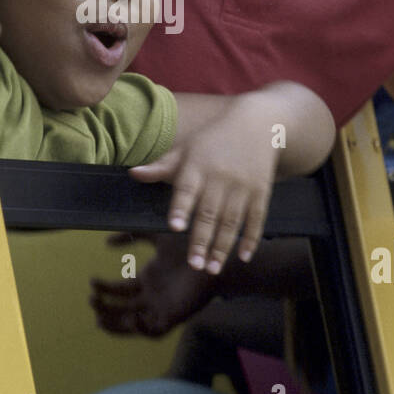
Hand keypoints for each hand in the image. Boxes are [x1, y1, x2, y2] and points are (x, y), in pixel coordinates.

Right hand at [90, 232, 217, 336]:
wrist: (215, 259)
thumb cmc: (189, 247)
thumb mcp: (155, 236)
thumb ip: (131, 235)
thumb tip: (105, 241)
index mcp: (148, 280)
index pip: (120, 290)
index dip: (105, 288)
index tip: (91, 281)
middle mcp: (152, 296)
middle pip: (121, 308)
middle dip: (104, 307)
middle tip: (91, 300)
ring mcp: (162, 308)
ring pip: (132, 324)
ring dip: (115, 324)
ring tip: (99, 320)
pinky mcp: (174, 316)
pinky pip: (154, 330)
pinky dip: (142, 329)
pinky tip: (132, 319)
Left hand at [130, 94, 275, 273]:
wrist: (258, 125)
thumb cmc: (213, 141)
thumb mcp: (187, 149)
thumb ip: (162, 166)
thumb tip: (132, 173)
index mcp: (197, 166)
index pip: (187, 189)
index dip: (181, 208)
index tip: (174, 226)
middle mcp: (220, 177)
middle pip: (210, 212)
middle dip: (202, 240)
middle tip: (194, 265)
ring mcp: (243, 186)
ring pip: (232, 221)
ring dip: (223, 246)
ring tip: (212, 268)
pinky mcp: (261, 191)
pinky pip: (256, 218)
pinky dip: (250, 238)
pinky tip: (243, 257)